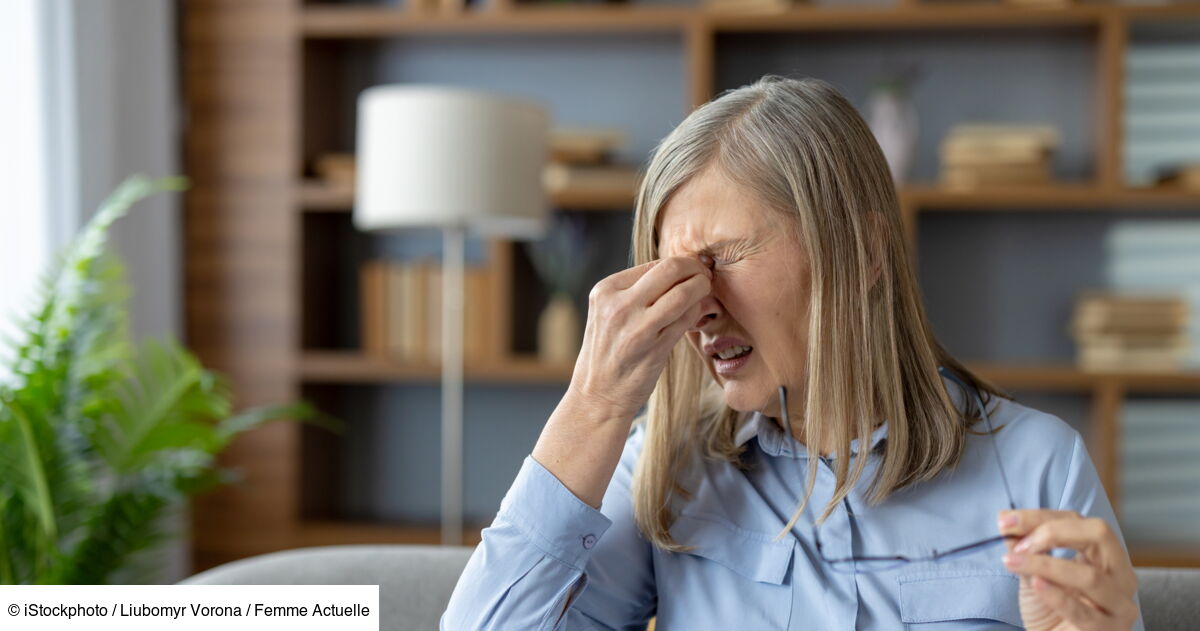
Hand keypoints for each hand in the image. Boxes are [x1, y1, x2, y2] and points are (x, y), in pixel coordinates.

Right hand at [567, 256, 711, 420]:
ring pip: (683, 293)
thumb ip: (637, 290)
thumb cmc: (608, 352)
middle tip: (705, 274)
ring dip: (702, 287)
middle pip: (670, 269)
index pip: (653, 263)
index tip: (692, 269)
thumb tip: (680, 269)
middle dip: (695, 267)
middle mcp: (618, 306)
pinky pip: (687, 319)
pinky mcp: (654, 348)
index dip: (679, 262)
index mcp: (605, 290)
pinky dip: (698, 311)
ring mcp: (636, 328)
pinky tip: (698, 313)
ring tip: (706, 290)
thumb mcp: (609, 313)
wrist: (597, 395)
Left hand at [999, 509, 1138, 630]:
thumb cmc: (1049, 611)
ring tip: (1013, 563)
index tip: (1005, 521)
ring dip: (1045, 564)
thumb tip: (1006, 521)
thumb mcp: (1034, 574)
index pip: (1077, 521)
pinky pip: (1082, 611)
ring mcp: (1119, 605)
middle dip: (1053, 532)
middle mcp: (1120, 576)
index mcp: (1104, 556)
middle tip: (1019, 543)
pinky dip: (1056, 595)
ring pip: (1090, 576)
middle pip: (1099, 534)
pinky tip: (1035, 584)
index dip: (1040, 517)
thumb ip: (1025, 549)